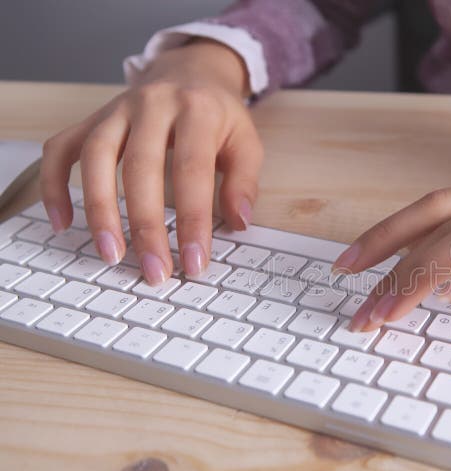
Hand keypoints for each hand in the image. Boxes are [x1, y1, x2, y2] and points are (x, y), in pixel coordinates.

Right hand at [40, 39, 263, 283]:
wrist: (190, 71)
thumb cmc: (218, 115)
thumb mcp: (246, 141)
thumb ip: (243, 182)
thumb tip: (239, 223)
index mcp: (197, 110)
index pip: (192, 171)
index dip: (192, 220)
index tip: (194, 262)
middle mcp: (152, 105)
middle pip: (141, 167)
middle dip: (145, 225)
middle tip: (154, 270)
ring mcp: (115, 110)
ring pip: (96, 157)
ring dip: (99, 210)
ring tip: (110, 254)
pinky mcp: (90, 119)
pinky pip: (61, 150)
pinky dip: (55, 185)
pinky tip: (63, 222)